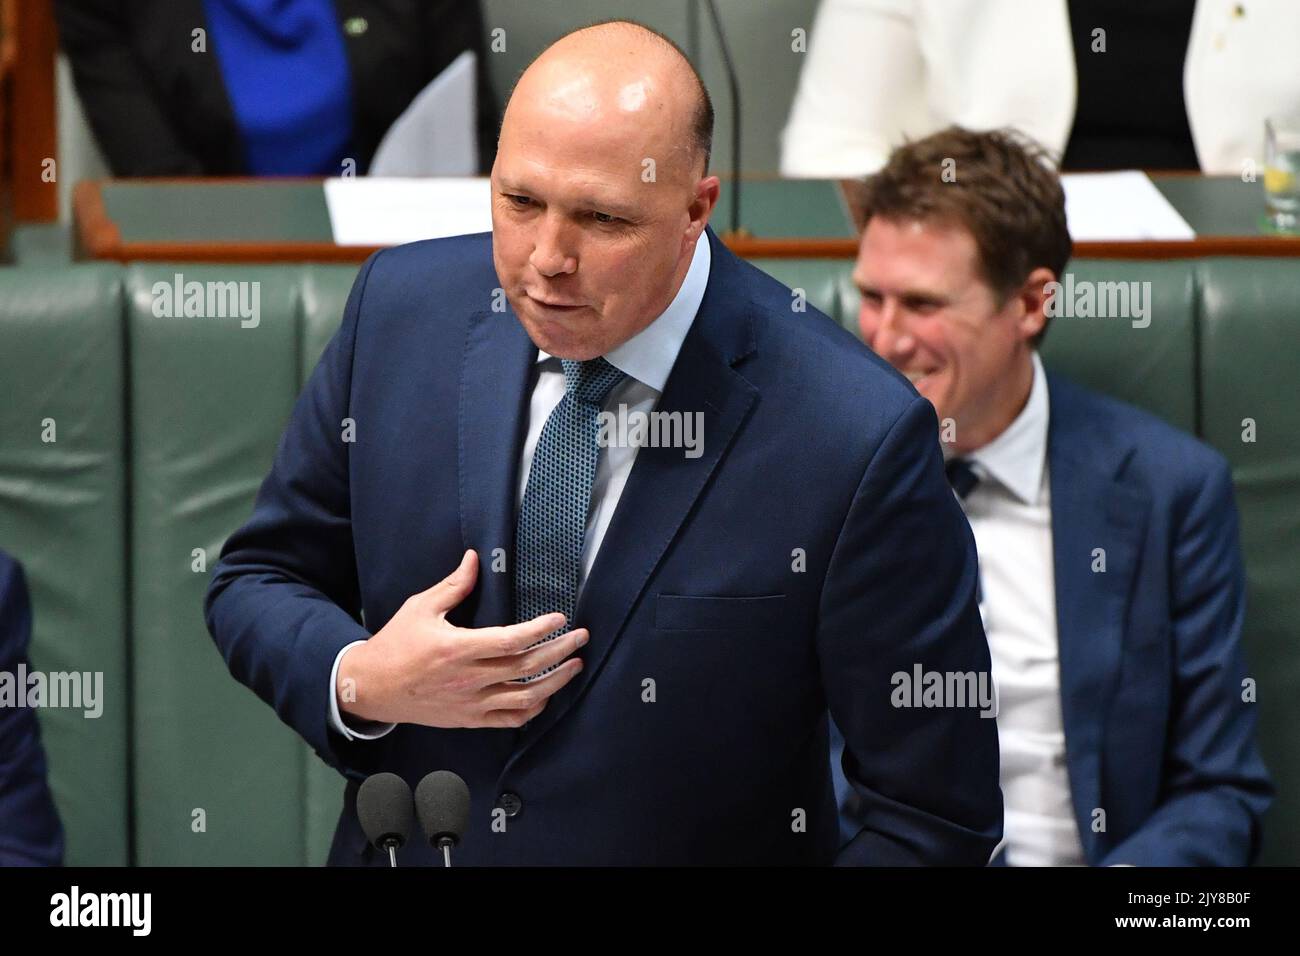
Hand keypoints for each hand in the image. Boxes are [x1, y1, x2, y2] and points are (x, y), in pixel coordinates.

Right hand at [337, 549, 585, 727]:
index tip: (560, 618)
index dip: (539, 630)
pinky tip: (547, 694)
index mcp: (456, 649)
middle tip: (581, 637)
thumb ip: (454, 586)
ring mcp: (470, 704)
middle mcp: (467, 680)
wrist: (372, 688)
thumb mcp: (421, 608)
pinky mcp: (469, 719)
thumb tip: (475, 559)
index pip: (510, 641)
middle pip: (526, 668)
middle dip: (560, 651)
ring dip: (556, 682)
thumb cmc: (396, 644)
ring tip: (575, 664)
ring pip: (525, 699)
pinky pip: (510, 720)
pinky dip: (533, 709)